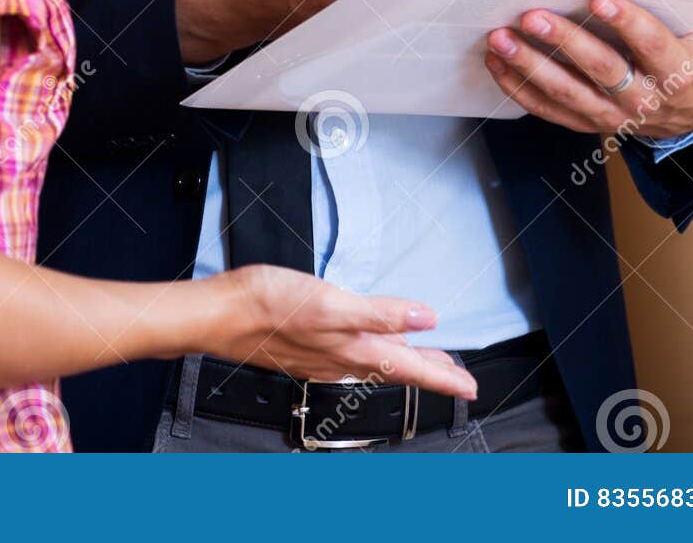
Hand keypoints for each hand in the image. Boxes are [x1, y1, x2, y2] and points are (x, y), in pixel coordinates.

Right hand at [214, 266, 477, 399]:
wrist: (222, 314)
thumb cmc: (271, 306)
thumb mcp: (332, 303)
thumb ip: (381, 313)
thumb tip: (427, 318)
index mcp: (355, 350)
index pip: (412, 368)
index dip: (443, 376)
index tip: (470, 387)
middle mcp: (343, 359)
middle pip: (398, 368)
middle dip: (431, 371)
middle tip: (458, 376)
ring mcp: (324, 355)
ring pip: (377, 362)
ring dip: (406, 361)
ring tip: (426, 358)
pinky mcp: (307, 344)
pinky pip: (353, 355)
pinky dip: (376, 352)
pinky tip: (373, 343)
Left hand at [482, 0, 692, 139]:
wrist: (692, 121)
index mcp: (684, 72)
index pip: (656, 49)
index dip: (631, 26)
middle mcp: (646, 100)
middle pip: (604, 74)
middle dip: (567, 44)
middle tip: (534, 14)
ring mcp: (612, 115)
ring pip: (568, 94)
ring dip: (531, 66)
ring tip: (502, 37)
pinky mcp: (585, 121)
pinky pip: (549, 110)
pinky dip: (518, 87)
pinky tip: (496, 60)